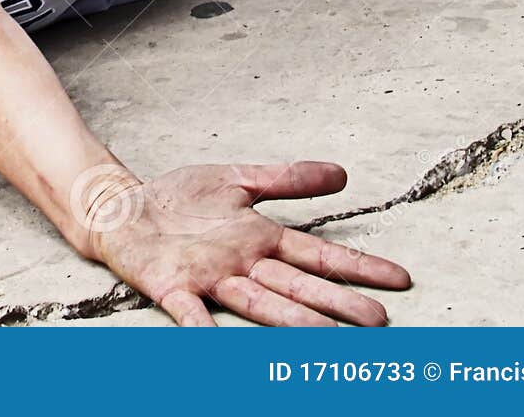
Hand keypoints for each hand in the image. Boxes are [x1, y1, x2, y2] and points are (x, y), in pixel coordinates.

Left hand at [83, 162, 410, 325]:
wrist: (123, 207)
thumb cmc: (181, 200)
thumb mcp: (238, 179)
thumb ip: (287, 179)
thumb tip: (342, 174)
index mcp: (261, 239)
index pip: (318, 254)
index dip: (357, 266)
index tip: (400, 278)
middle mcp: (243, 265)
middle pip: (297, 286)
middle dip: (336, 304)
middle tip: (378, 322)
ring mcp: (210, 279)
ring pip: (259, 303)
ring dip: (292, 323)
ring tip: (328, 340)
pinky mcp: (173, 287)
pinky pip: (192, 314)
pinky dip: (206, 332)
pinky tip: (222, 349)